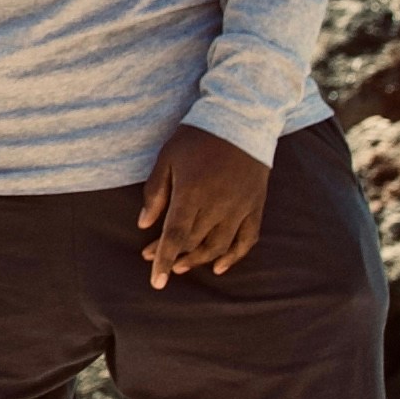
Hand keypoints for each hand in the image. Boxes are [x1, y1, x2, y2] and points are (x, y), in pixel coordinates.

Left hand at [138, 125, 270, 287]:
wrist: (241, 117)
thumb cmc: (198, 136)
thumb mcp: (167, 156)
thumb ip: (155, 191)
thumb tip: (144, 224)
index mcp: (192, 193)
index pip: (175, 236)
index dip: (164, 260)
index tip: (155, 281)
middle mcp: (217, 205)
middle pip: (194, 243)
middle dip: (173, 256)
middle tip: (154, 257)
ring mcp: (239, 207)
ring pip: (218, 246)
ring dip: (199, 260)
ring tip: (182, 265)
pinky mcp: (255, 206)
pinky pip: (247, 240)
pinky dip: (233, 257)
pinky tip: (219, 267)